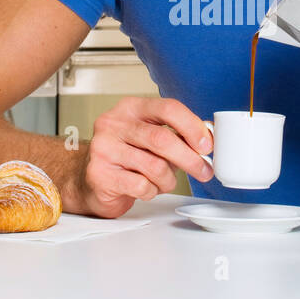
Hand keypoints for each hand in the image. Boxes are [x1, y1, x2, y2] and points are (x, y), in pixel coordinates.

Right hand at [69, 96, 213, 217]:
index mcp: (131, 108)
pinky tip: (146, 188)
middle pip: (162, 139)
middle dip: (190, 159)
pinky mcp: (100, 174)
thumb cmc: (126, 157)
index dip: (192, 127)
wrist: (92, 180)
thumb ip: (176, 134)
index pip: (168, 108)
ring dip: (168, 180)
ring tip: (164, 181)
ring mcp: (104, 148)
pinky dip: (152, 191)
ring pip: (155, 166)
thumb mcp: (150, 137)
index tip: (206, 144)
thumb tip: (207, 138)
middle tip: (204, 170)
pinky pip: (141, 186)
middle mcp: (114, 123)